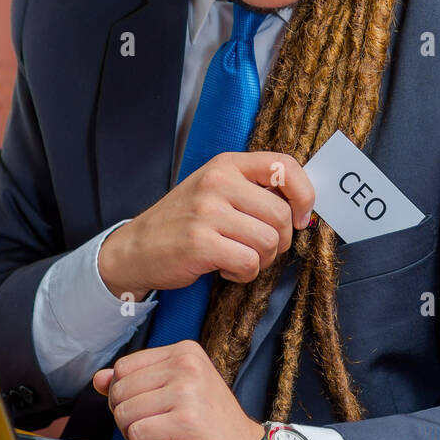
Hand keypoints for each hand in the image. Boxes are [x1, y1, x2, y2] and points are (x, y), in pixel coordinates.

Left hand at [93, 339, 272, 439]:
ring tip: (166, 434)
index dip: (126, 393)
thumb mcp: (174, 390)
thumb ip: (136, 381)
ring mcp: (187, 391)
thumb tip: (99, 378)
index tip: (150, 406)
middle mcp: (187, 365)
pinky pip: (137, 434)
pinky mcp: (185, 420)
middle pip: (119, 389)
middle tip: (158, 425)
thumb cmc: (209, 423)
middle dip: (129, 415)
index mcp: (185, 351)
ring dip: (137, 433)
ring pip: (124, 412)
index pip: (124, 366)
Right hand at [97, 151, 315, 299]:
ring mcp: (208, 212)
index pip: (284, 165)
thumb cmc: (184, 220)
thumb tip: (302, 206)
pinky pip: (249, 264)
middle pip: (281, 214)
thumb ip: (253, 190)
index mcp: (226, 164)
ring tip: (241, 258)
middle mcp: (218, 182)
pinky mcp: (201, 244)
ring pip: (269, 242)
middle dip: (280, 241)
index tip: (299, 218)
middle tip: (260, 249)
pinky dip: (244, 275)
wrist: (136, 248)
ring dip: (262, 260)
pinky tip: (227, 270)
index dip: (304, 194)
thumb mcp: (216, 189)